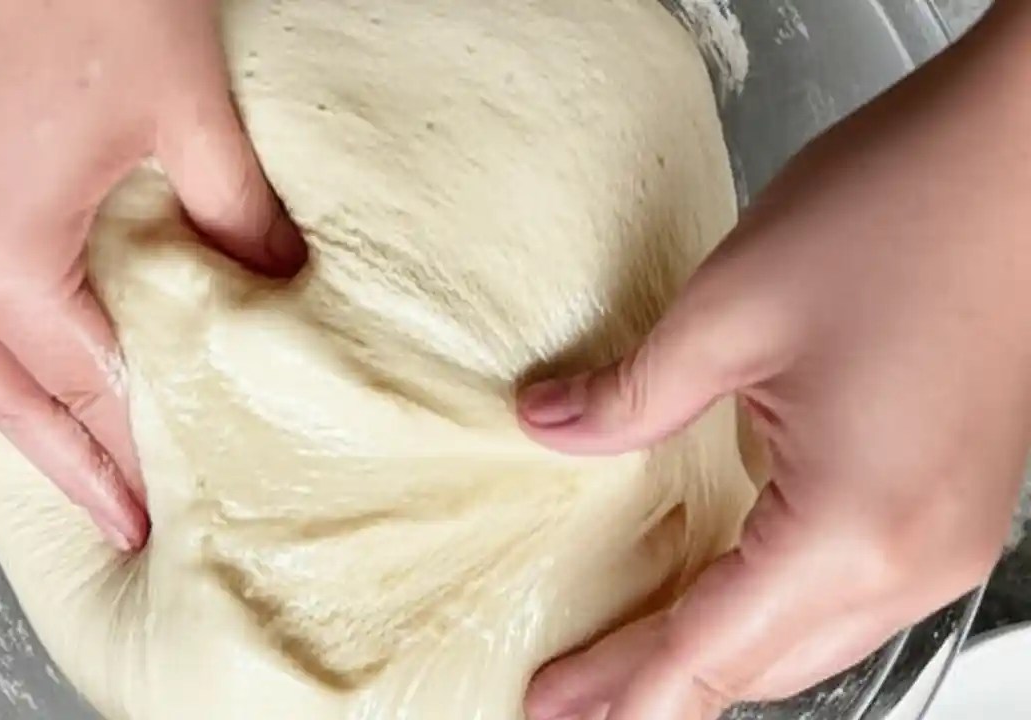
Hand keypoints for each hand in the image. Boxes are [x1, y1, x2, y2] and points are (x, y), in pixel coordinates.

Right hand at [0, 0, 306, 550]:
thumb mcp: (180, 100)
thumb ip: (233, 211)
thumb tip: (275, 280)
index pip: (85, 384)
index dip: (137, 446)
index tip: (174, 496)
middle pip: (5, 395)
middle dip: (69, 464)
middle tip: (122, 521)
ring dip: (22, 407)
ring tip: (80, 456)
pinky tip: (26, 349)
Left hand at [518, 5, 1030, 717]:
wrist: (1020, 150)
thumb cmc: (905, 213)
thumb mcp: (728, 309)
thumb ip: (629, 395)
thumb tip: (549, 426)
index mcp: (852, 528)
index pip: (707, 649)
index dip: (621, 687)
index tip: (554, 708)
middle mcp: (914, 559)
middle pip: (759, 663)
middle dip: (657, 682)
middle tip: (574, 691)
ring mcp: (946, 539)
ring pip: (808, 640)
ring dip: (716, 651)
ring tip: (632, 654)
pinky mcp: (954, 504)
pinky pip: (845, 593)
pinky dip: (770, 608)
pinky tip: (722, 590)